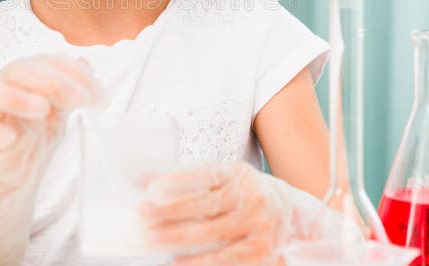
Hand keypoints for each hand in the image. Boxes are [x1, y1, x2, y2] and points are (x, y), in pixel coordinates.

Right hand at [0, 54, 103, 190]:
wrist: (8, 177)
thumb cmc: (32, 137)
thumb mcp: (59, 112)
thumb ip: (72, 90)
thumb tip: (88, 65)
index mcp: (24, 75)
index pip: (46, 62)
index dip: (73, 73)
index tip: (96, 94)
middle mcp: (0, 86)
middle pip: (19, 71)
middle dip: (52, 82)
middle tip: (78, 99)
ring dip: (17, 97)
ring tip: (42, 109)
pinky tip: (8, 138)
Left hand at [141, 161, 295, 265]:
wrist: (290, 212)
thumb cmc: (242, 192)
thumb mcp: (219, 176)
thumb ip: (180, 178)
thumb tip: (138, 176)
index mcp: (237, 173)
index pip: (205, 174)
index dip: (179, 182)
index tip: (152, 190)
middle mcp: (251, 196)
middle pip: (205, 206)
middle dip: (170, 213)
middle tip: (141, 218)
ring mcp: (258, 225)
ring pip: (212, 234)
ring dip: (178, 238)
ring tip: (151, 240)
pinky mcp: (261, 251)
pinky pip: (226, 259)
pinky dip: (199, 263)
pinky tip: (177, 263)